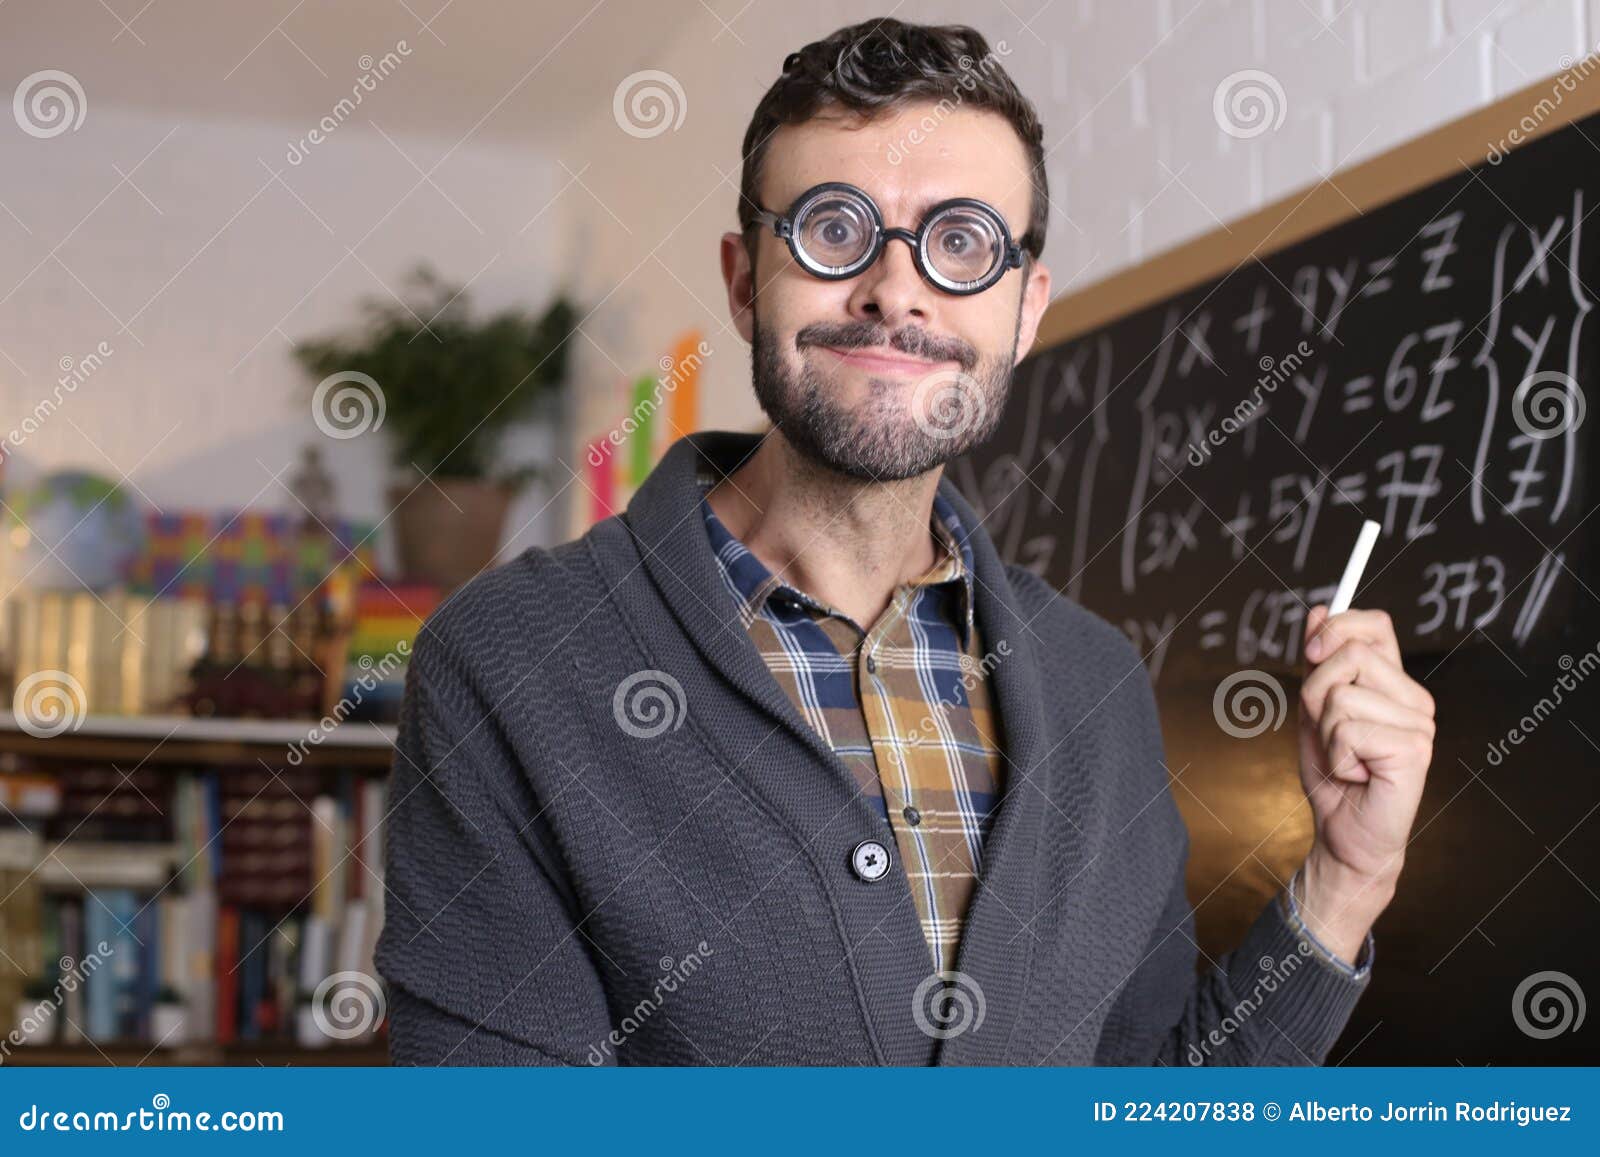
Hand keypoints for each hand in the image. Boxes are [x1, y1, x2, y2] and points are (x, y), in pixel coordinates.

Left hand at [1294, 605, 1434, 959]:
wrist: (1343, 833)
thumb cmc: (1333, 775)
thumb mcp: (1313, 710)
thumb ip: (1317, 662)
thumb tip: (1318, 608)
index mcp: (1393, 684)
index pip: (1375, 624)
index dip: (1338, 627)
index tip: (1311, 652)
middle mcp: (1414, 698)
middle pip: (1348, 654)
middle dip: (1314, 692)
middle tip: (1327, 733)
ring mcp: (1420, 724)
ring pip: (1340, 695)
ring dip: (1324, 732)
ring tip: (1344, 759)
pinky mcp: (1414, 750)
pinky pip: (1347, 729)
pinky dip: (1336, 756)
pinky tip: (1356, 775)